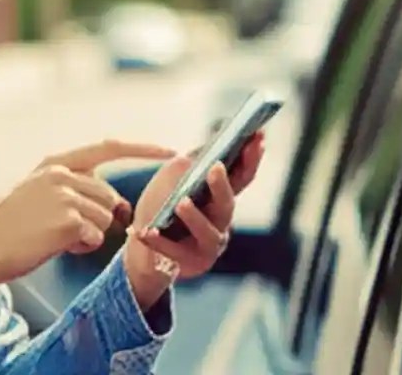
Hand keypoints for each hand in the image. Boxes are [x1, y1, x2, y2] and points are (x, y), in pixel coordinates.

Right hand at [0, 139, 175, 285]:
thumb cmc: (11, 228)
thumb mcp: (40, 194)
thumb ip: (77, 190)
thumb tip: (120, 205)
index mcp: (55, 163)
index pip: (108, 147)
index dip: (143, 149)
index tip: (170, 151)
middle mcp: (62, 174)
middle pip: (109, 196)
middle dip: (101, 217)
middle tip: (68, 230)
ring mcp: (65, 196)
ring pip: (105, 218)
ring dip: (89, 234)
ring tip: (54, 237)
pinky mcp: (68, 220)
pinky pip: (95, 237)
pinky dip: (82, 246)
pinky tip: (55, 245)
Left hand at [123, 131, 265, 299]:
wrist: (143, 248)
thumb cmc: (163, 207)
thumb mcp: (173, 179)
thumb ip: (189, 165)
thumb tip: (202, 156)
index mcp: (221, 196)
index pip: (242, 176)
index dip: (251, 158)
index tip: (258, 137)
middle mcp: (221, 220)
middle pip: (227, 204)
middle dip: (222, 186)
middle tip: (215, 168)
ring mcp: (209, 244)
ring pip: (207, 232)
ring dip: (194, 217)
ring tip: (182, 203)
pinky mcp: (191, 263)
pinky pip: (175, 252)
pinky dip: (159, 241)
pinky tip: (145, 232)